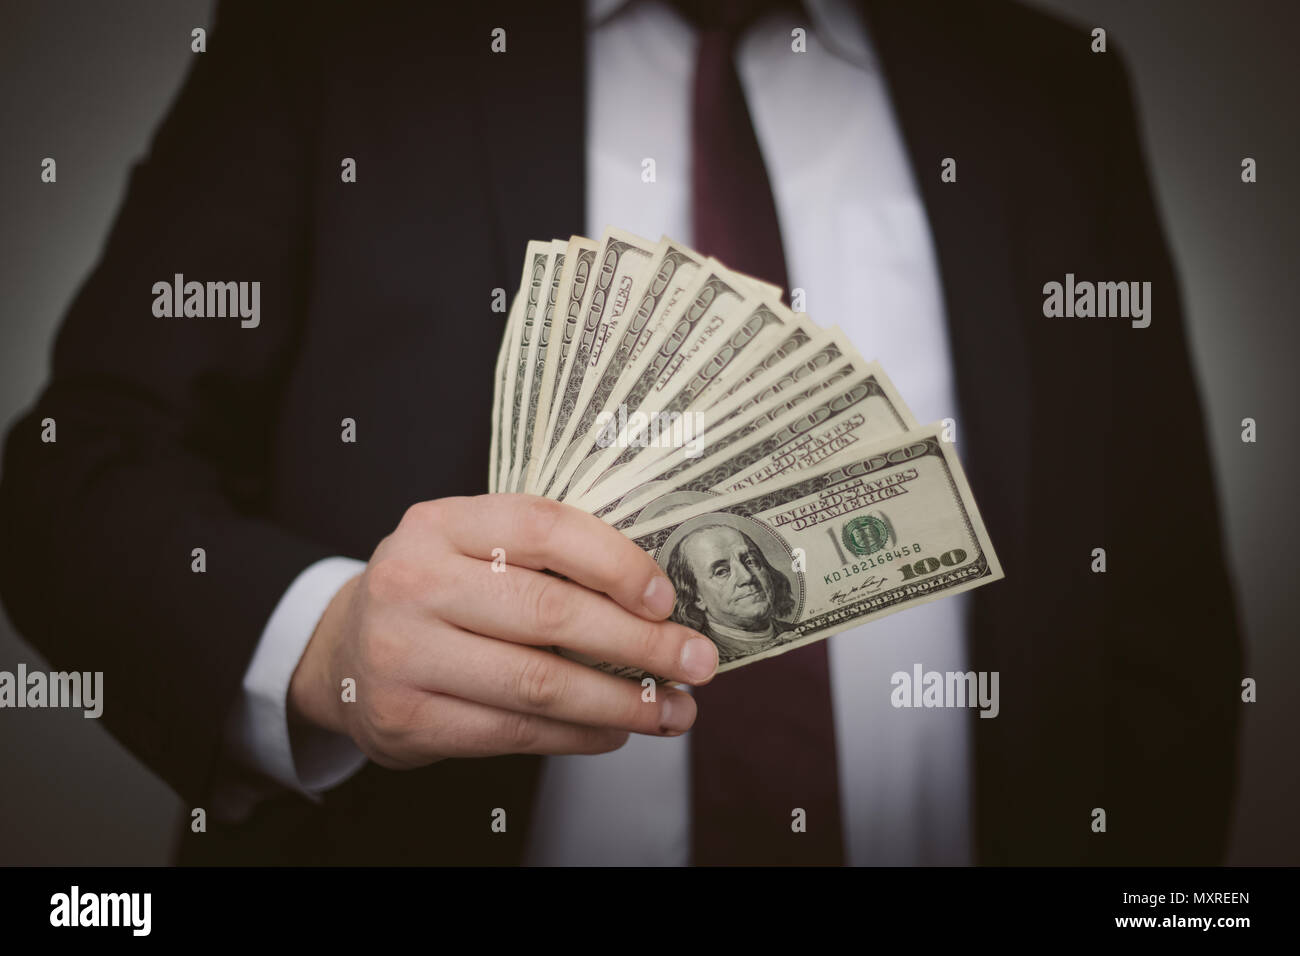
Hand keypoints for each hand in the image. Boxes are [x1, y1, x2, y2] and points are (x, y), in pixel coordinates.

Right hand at [288, 494, 718, 768]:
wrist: (344, 652)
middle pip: (549, 612)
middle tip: (696, 661)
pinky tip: (614, 732)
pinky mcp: (407, 718)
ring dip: (620, 702)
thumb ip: (546, 559)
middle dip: (639, 643)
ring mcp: (404, 652)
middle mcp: (415, 580)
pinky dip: (577, 737)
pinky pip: (513, 733)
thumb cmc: (437, 594)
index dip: (616, 562)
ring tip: (671, 710)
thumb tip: (658, 600)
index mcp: (441, 523)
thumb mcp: (472, 549)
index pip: (544, 528)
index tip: (667, 598)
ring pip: (537, 683)